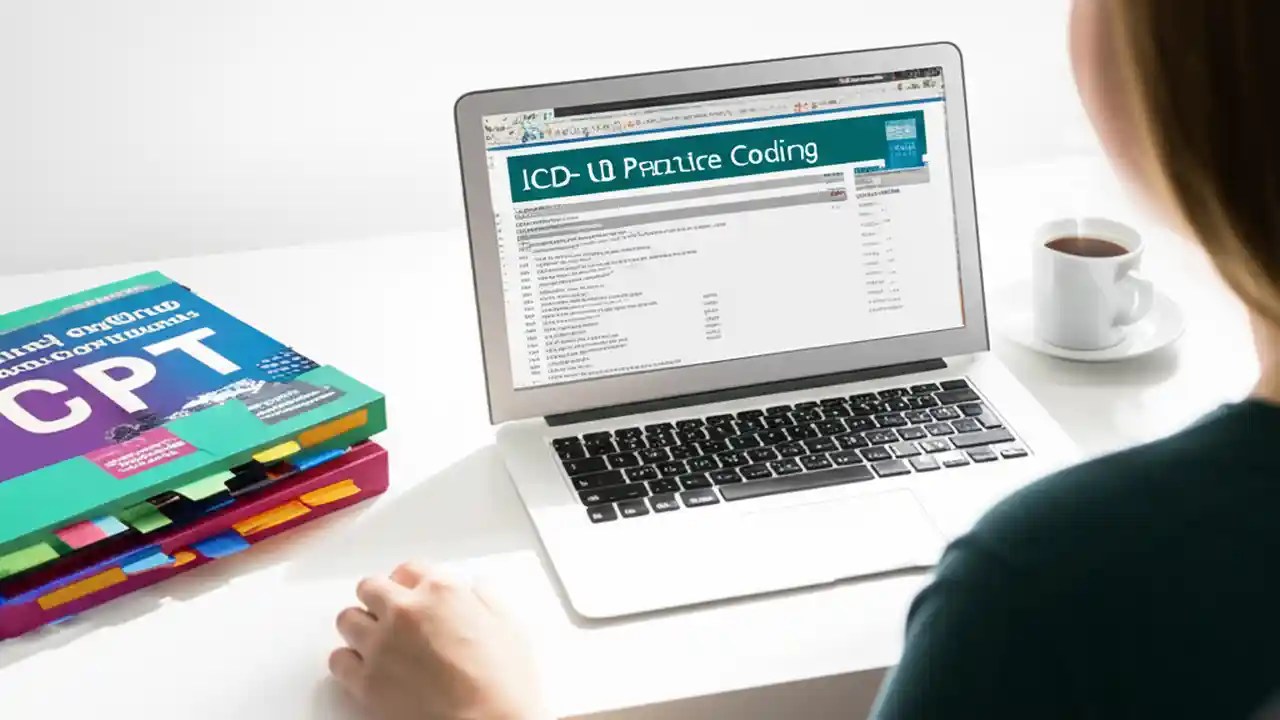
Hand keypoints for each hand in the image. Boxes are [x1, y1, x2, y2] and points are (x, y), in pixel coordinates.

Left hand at [330, 562, 551, 719]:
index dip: (411, 582)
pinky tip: (365, 667)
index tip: (413, 592)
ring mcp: (382, 645)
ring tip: (376, 639)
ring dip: (361, 626)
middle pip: (371, 587)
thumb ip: (484, 600)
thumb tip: (474, 592)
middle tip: (391, 614)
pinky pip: (338, 660)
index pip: (410, 569)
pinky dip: (349, 661)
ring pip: (348, 619)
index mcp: (442, 591)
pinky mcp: (366, 681)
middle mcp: (406, 611)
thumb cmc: (503, 685)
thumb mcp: (509, 627)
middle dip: (380, 599)